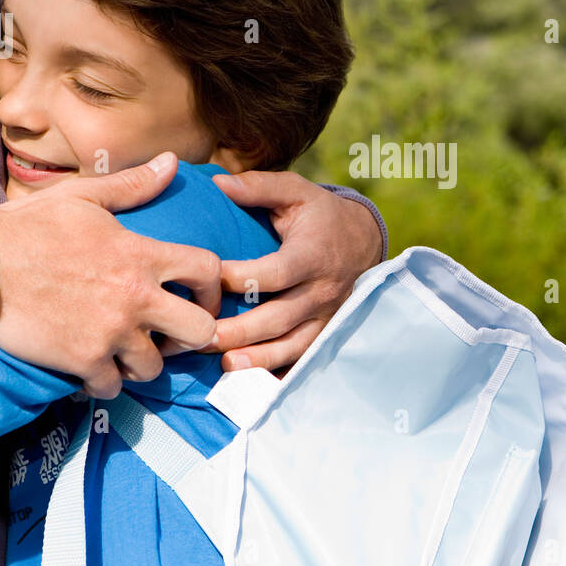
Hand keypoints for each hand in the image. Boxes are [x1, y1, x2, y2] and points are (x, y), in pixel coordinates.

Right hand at [0, 153, 222, 398]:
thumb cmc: (28, 227)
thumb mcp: (83, 197)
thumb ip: (133, 186)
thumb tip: (171, 162)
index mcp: (141, 254)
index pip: (208, 270)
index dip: (213, 287)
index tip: (201, 297)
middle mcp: (135, 296)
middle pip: (201, 331)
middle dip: (192, 336)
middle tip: (172, 335)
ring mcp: (110, 332)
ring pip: (155, 368)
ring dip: (142, 362)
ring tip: (126, 352)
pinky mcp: (81, 360)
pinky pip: (112, 387)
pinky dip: (104, 382)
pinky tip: (92, 367)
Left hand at [162, 171, 381, 370]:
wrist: (363, 240)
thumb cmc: (320, 214)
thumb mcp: (296, 191)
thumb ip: (259, 187)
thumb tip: (219, 183)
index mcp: (312, 255)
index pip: (276, 272)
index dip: (243, 277)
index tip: (210, 277)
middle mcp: (321, 290)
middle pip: (280, 317)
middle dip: (241, 331)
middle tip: (202, 337)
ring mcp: (324, 316)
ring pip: (292, 344)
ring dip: (258, 358)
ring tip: (226, 366)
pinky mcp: (324, 332)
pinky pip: (302, 358)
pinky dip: (278, 371)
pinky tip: (251, 382)